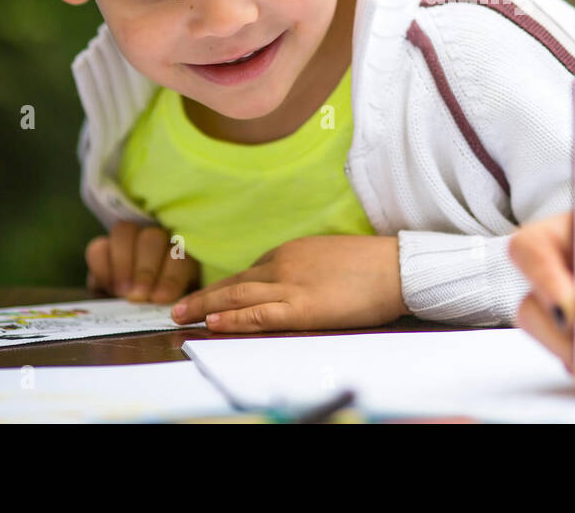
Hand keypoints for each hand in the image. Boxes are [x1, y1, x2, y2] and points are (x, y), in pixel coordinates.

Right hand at [85, 222, 200, 303]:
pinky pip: (98, 247)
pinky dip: (102, 267)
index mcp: (183, 250)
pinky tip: (109, 288)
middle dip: (146, 270)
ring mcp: (128, 239)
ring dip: (123, 263)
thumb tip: (172, 306)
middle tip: (140, 296)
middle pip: (152, 237)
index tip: (161, 298)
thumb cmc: (164, 304)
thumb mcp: (177, 302)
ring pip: (124, 232)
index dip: (171, 275)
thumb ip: (176, 298)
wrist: (137, 307)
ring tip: (123, 292)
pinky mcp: (103, 249)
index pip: (180, 253)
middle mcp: (158, 237)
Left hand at [169, 235, 409, 330]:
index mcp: (293, 251)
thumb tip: (303, 284)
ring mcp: (290, 285)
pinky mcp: (300, 308)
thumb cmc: (374, 266)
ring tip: (180, 316)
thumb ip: (309, 268)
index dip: (229, 288)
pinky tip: (212, 322)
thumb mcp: (333, 258)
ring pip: (237, 297)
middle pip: (235, 283)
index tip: (214, 298)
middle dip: (204, 296)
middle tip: (177, 307)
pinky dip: (231, 319)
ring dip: (205, 306)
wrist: (397, 267)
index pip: (253, 271)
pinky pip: (257, 314)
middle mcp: (284, 263)